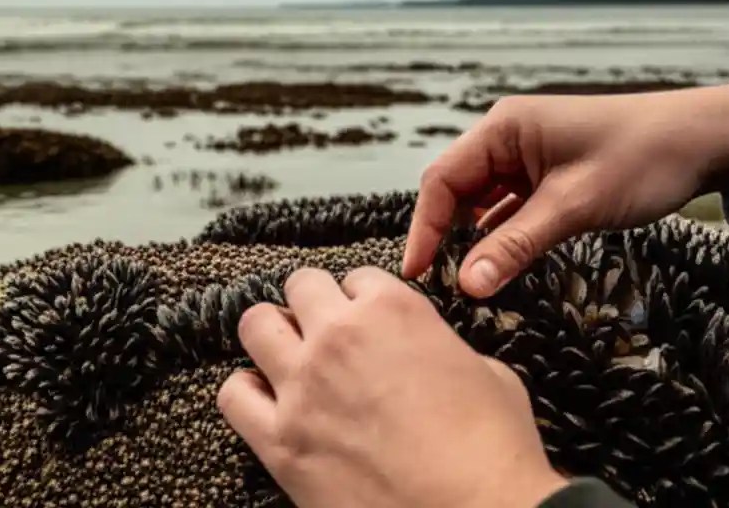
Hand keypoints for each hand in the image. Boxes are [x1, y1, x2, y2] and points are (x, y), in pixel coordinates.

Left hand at [217, 267, 568, 507]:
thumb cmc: (494, 451)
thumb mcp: (488, 373)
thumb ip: (443, 349)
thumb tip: (431, 356)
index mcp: (394, 311)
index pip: (358, 278)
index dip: (364, 300)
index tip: (368, 321)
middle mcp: (339, 336)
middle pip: (300, 286)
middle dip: (313, 305)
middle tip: (326, 331)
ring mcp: (303, 386)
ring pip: (255, 325)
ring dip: (272, 336)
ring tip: (289, 357)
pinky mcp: (279, 440)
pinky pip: (234, 395)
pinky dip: (246, 392)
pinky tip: (268, 403)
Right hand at [403, 83, 728, 296]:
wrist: (705, 141)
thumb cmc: (643, 158)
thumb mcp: (575, 206)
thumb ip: (516, 245)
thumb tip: (468, 286)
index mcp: (503, 128)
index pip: (442, 180)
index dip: (424, 228)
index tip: (416, 274)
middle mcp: (507, 138)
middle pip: (455, 191)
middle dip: (445, 236)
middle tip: (439, 286)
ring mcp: (527, 156)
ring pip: (482, 203)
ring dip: (475, 239)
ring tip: (466, 282)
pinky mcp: (547, 175)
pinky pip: (509, 207)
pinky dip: (503, 235)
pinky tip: (500, 263)